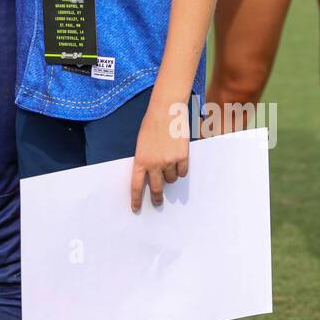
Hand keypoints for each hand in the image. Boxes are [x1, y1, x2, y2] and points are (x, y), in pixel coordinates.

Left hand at [130, 96, 189, 211]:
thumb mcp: (142, 144)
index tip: (136, 209)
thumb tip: (151, 177)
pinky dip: (180, 169)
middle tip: (158, 202)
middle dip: (157, 198)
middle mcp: (154, 164)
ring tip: (168, 161)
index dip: (136, 199)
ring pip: (171, 179)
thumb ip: (144, 160)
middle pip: (156, 188)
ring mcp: (169, 161)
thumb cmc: (151, 125)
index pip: (136, 185)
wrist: (166, 111)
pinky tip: (178, 159)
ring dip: (170, 175)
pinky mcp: (183, 157)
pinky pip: (182, 172)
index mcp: (140, 160)